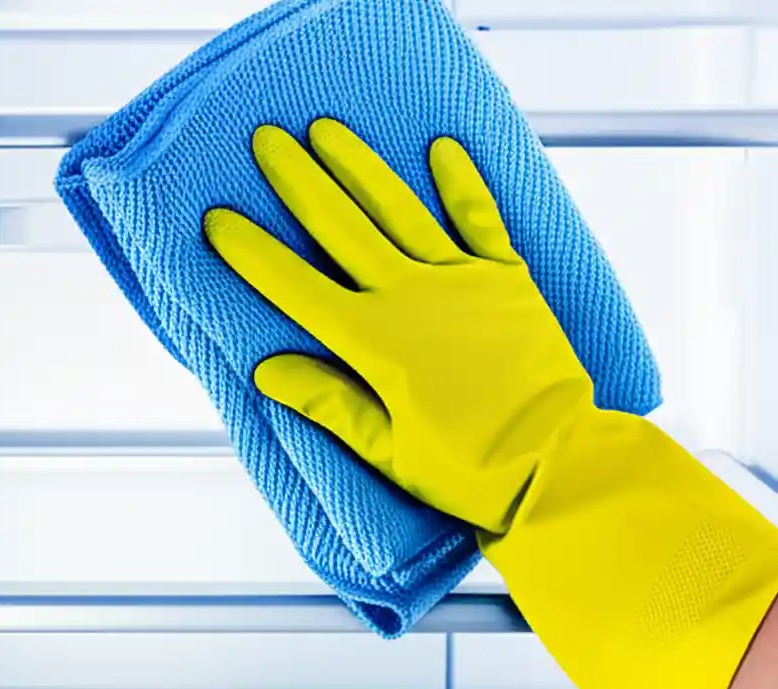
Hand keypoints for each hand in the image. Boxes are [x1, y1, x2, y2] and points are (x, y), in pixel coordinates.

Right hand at [205, 119, 592, 534]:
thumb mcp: (387, 451)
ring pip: (399, 209)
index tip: (217, 220)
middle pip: (342, 226)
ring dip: (360, 166)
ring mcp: (461, 280)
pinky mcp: (506, 279)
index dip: (252, 252)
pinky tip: (441, 149)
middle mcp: (412, 296)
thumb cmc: (470, 469)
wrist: (560, 465)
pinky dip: (461, 183)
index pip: (295, 287)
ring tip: (327, 129)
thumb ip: (328, 403)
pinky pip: (478, 220)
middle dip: (298, 180)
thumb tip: (268, 370)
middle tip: (266, 139)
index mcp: (375, 341)